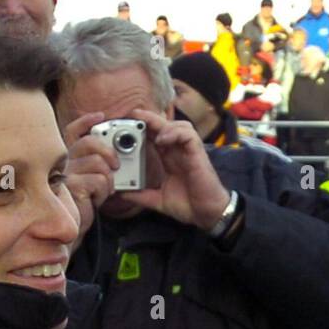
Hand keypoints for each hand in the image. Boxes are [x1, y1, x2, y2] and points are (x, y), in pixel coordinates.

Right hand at [61, 112, 120, 249]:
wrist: (72, 229)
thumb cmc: (81, 205)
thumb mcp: (88, 181)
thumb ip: (94, 164)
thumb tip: (112, 154)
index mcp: (67, 158)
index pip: (73, 131)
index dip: (87, 121)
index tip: (101, 116)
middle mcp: (63, 162)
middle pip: (90, 143)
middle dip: (109, 152)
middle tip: (116, 165)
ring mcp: (66, 174)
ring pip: (99, 164)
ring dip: (108, 180)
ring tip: (103, 191)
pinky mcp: (73, 187)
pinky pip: (99, 180)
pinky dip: (105, 192)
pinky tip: (97, 200)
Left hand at [123, 107, 230, 230]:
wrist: (206, 214)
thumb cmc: (189, 205)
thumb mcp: (158, 200)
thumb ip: (141, 196)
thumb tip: (122, 195)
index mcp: (169, 158)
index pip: (155, 136)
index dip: (143, 128)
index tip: (126, 126)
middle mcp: (179, 151)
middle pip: (165, 126)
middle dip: (149, 118)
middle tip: (133, 114)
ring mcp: (189, 151)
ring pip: (178, 125)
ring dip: (162, 124)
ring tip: (149, 131)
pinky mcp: (198, 153)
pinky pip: (188, 134)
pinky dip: (174, 133)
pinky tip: (163, 140)